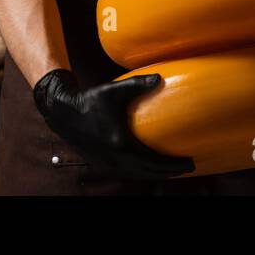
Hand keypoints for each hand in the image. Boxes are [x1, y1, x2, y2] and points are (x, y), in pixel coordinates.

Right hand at [33, 68, 194, 180]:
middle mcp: (115, 159)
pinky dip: (143, 173)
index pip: (153, 163)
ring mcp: (108, 164)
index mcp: (121, 144)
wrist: (64, 114)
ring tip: (172, 168)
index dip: (173, 166)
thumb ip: (138, 84)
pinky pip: (129, 173)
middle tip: (187, 167)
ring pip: (139, 176)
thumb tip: (160, 78)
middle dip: (170, 172)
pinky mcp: (103, 165)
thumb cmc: (90, 101)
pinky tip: (150, 166)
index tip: (190, 163)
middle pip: (149, 173)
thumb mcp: (114, 90)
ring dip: (156, 174)